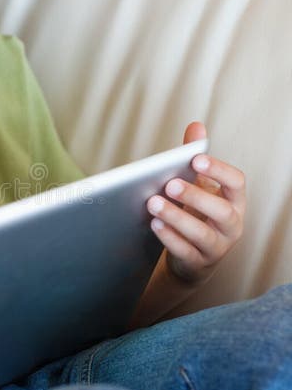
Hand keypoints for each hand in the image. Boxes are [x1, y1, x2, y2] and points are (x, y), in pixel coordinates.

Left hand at [146, 122, 245, 285]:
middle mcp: (232, 224)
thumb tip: (196, 126)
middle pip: (221, 210)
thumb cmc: (197, 212)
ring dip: (177, 217)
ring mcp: (218, 246)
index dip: (218, 170)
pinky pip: (186, 252)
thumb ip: (196, 158)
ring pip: (202, 234)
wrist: (192, 255)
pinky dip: (169, 238)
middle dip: (195, 196)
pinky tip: (154, 224)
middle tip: (169, 184)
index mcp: (234, 200)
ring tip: (153, 203)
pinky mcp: (200, 263)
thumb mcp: (198, 185)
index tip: (196, 159)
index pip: (236, 182)